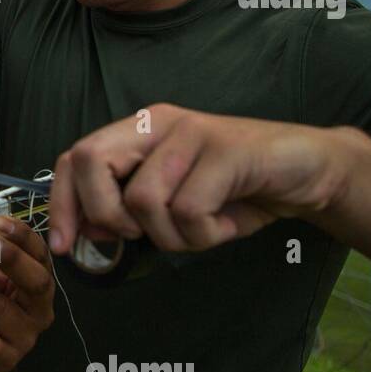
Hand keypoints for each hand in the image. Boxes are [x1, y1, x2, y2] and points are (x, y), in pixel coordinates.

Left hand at [48, 103, 357, 255]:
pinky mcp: (225, 149)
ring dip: (172, 236)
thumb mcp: (173, 204)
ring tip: (204, 229)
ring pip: (143, 200)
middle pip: (91, 161)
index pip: (76, 157)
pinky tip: (228, 222)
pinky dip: (207, 234)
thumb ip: (129, 211)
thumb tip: (86, 233)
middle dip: (104, 214)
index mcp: (138, 132)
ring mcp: (191, 132)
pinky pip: (189, 210)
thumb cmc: (236, 190)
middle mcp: (157, 124)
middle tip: (141, 235)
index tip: (66, 246)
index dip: (62, 203)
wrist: (308, 169)